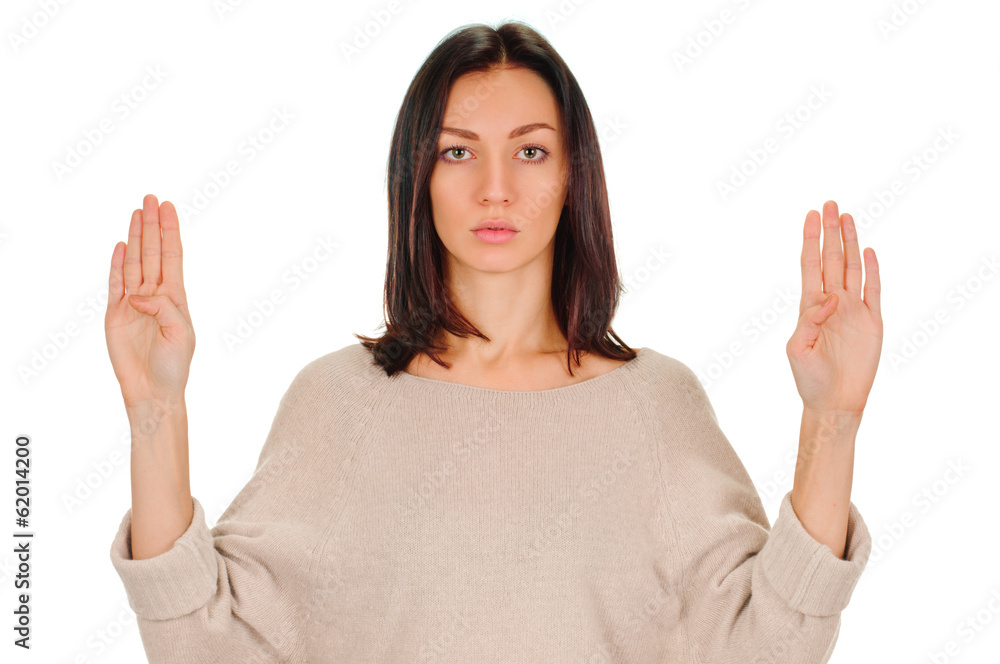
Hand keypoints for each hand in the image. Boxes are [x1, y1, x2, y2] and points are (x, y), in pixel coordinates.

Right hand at [105, 194, 195, 408]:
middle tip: (151, 198)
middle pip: (152, 252)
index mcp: (175, 297)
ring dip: (135, 238)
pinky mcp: (115, 313)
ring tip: (137, 213)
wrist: (153, 390)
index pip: (172, 256)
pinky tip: (122, 245)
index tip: (169, 208)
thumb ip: (163, 308)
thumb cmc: (174, 365)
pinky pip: (115, 283)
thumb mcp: (181, 333)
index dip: (170, 232)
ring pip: (134, 262)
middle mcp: (154, 295)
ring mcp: (133, 302)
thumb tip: (137, 294)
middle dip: (152, 226)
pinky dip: (117, 264)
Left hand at [785, 201, 881, 415]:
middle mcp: (831, 302)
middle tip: (831, 203)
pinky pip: (873, 290)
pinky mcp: (872, 321)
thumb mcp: (797, 349)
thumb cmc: (809, 378)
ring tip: (848, 216)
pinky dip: (872, 271)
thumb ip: (809, 321)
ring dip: (850, 242)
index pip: (810, 264)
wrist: (834, 401)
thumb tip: (830, 298)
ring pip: (851, 268)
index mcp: (809, 306)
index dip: (811, 239)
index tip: (811, 215)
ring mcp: (853, 309)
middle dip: (831, 231)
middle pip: (831, 258)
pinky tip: (867, 251)